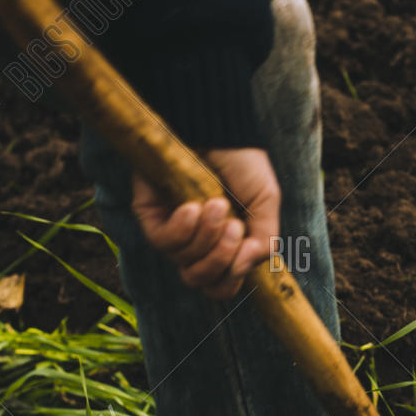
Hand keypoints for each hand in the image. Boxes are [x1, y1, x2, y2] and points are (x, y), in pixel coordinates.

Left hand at [130, 148, 280, 299]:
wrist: (217, 129)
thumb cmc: (241, 162)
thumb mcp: (265, 202)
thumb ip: (264, 240)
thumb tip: (246, 268)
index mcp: (223, 245)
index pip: (220, 286)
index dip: (231, 280)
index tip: (245, 252)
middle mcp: (195, 244)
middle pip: (200, 282)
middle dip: (220, 260)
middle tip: (233, 226)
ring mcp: (172, 231)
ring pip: (183, 263)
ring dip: (206, 236)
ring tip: (215, 203)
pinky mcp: (150, 216)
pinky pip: (162, 242)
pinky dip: (182, 228)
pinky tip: (192, 206)